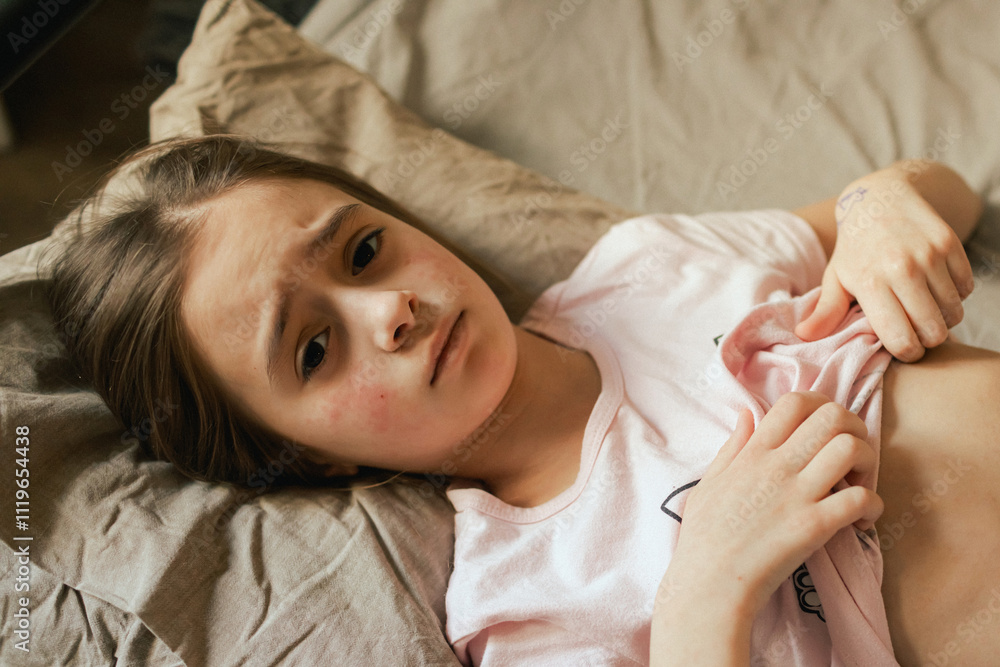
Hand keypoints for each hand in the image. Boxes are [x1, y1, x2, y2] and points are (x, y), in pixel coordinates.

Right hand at [663, 392, 882, 618]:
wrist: (709, 586)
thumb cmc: (703, 538)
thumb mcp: (709, 482)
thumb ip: (732, 446)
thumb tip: (748, 413)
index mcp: (753, 453)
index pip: (794, 402)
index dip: (821, 404)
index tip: (826, 425)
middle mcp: (777, 466)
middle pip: (832, 417)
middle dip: (853, 427)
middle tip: (851, 453)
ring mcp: (797, 495)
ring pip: (850, 449)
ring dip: (867, 462)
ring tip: (858, 482)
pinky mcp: (814, 527)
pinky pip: (860, 498)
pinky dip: (872, 504)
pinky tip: (862, 518)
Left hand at [794, 167, 974, 360]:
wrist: (880, 198)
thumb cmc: (855, 247)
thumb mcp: (836, 276)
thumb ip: (826, 311)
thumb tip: (803, 336)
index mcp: (870, 283)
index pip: (902, 340)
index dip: (908, 352)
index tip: (905, 347)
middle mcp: (901, 268)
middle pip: (934, 331)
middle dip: (928, 338)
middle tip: (917, 329)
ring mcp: (929, 254)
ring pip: (954, 312)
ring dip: (944, 316)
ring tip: (925, 306)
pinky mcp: (950, 242)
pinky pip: (967, 288)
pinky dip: (956, 294)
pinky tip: (937, 286)